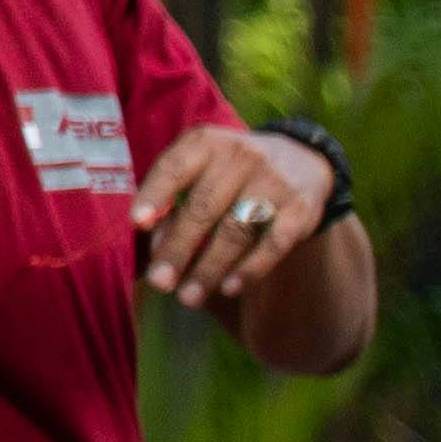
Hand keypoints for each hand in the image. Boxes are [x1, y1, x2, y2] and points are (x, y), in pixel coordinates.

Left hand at [133, 124, 340, 314]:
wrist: (302, 160)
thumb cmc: (233, 173)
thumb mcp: (203, 171)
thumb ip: (176, 201)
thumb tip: (158, 247)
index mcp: (207, 144)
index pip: (175, 168)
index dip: (155, 195)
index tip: (138, 223)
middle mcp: (241, 157)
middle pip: (204, 208)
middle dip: (179, 248)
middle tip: (159, 282)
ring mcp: (274, 182)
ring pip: (236, 231)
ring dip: (210, 268)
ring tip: (189, 297)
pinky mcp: (301, 209)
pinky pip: (273, 244)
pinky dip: (250, 269)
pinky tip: (229, 288)